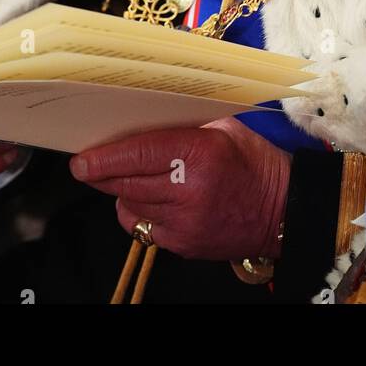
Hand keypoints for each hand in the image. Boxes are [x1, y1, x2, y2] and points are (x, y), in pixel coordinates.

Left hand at [68, 117, 289, 260]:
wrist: (284, 210)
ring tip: (119, 177)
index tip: (80, 159)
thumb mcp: (223, 129)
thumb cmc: (254, 162)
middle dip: (102, 174)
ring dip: (119, 192)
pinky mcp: (185, 245)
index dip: (105, 157)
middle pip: (127, 183)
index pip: (140, 153)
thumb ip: (183, 126)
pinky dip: (138, 211)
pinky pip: (145, 228)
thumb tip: (140, 120)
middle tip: (86, 164)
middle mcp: (190, 190)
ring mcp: (186, 223)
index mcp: (200, 153)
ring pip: (131, 207)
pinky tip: (146, 198)